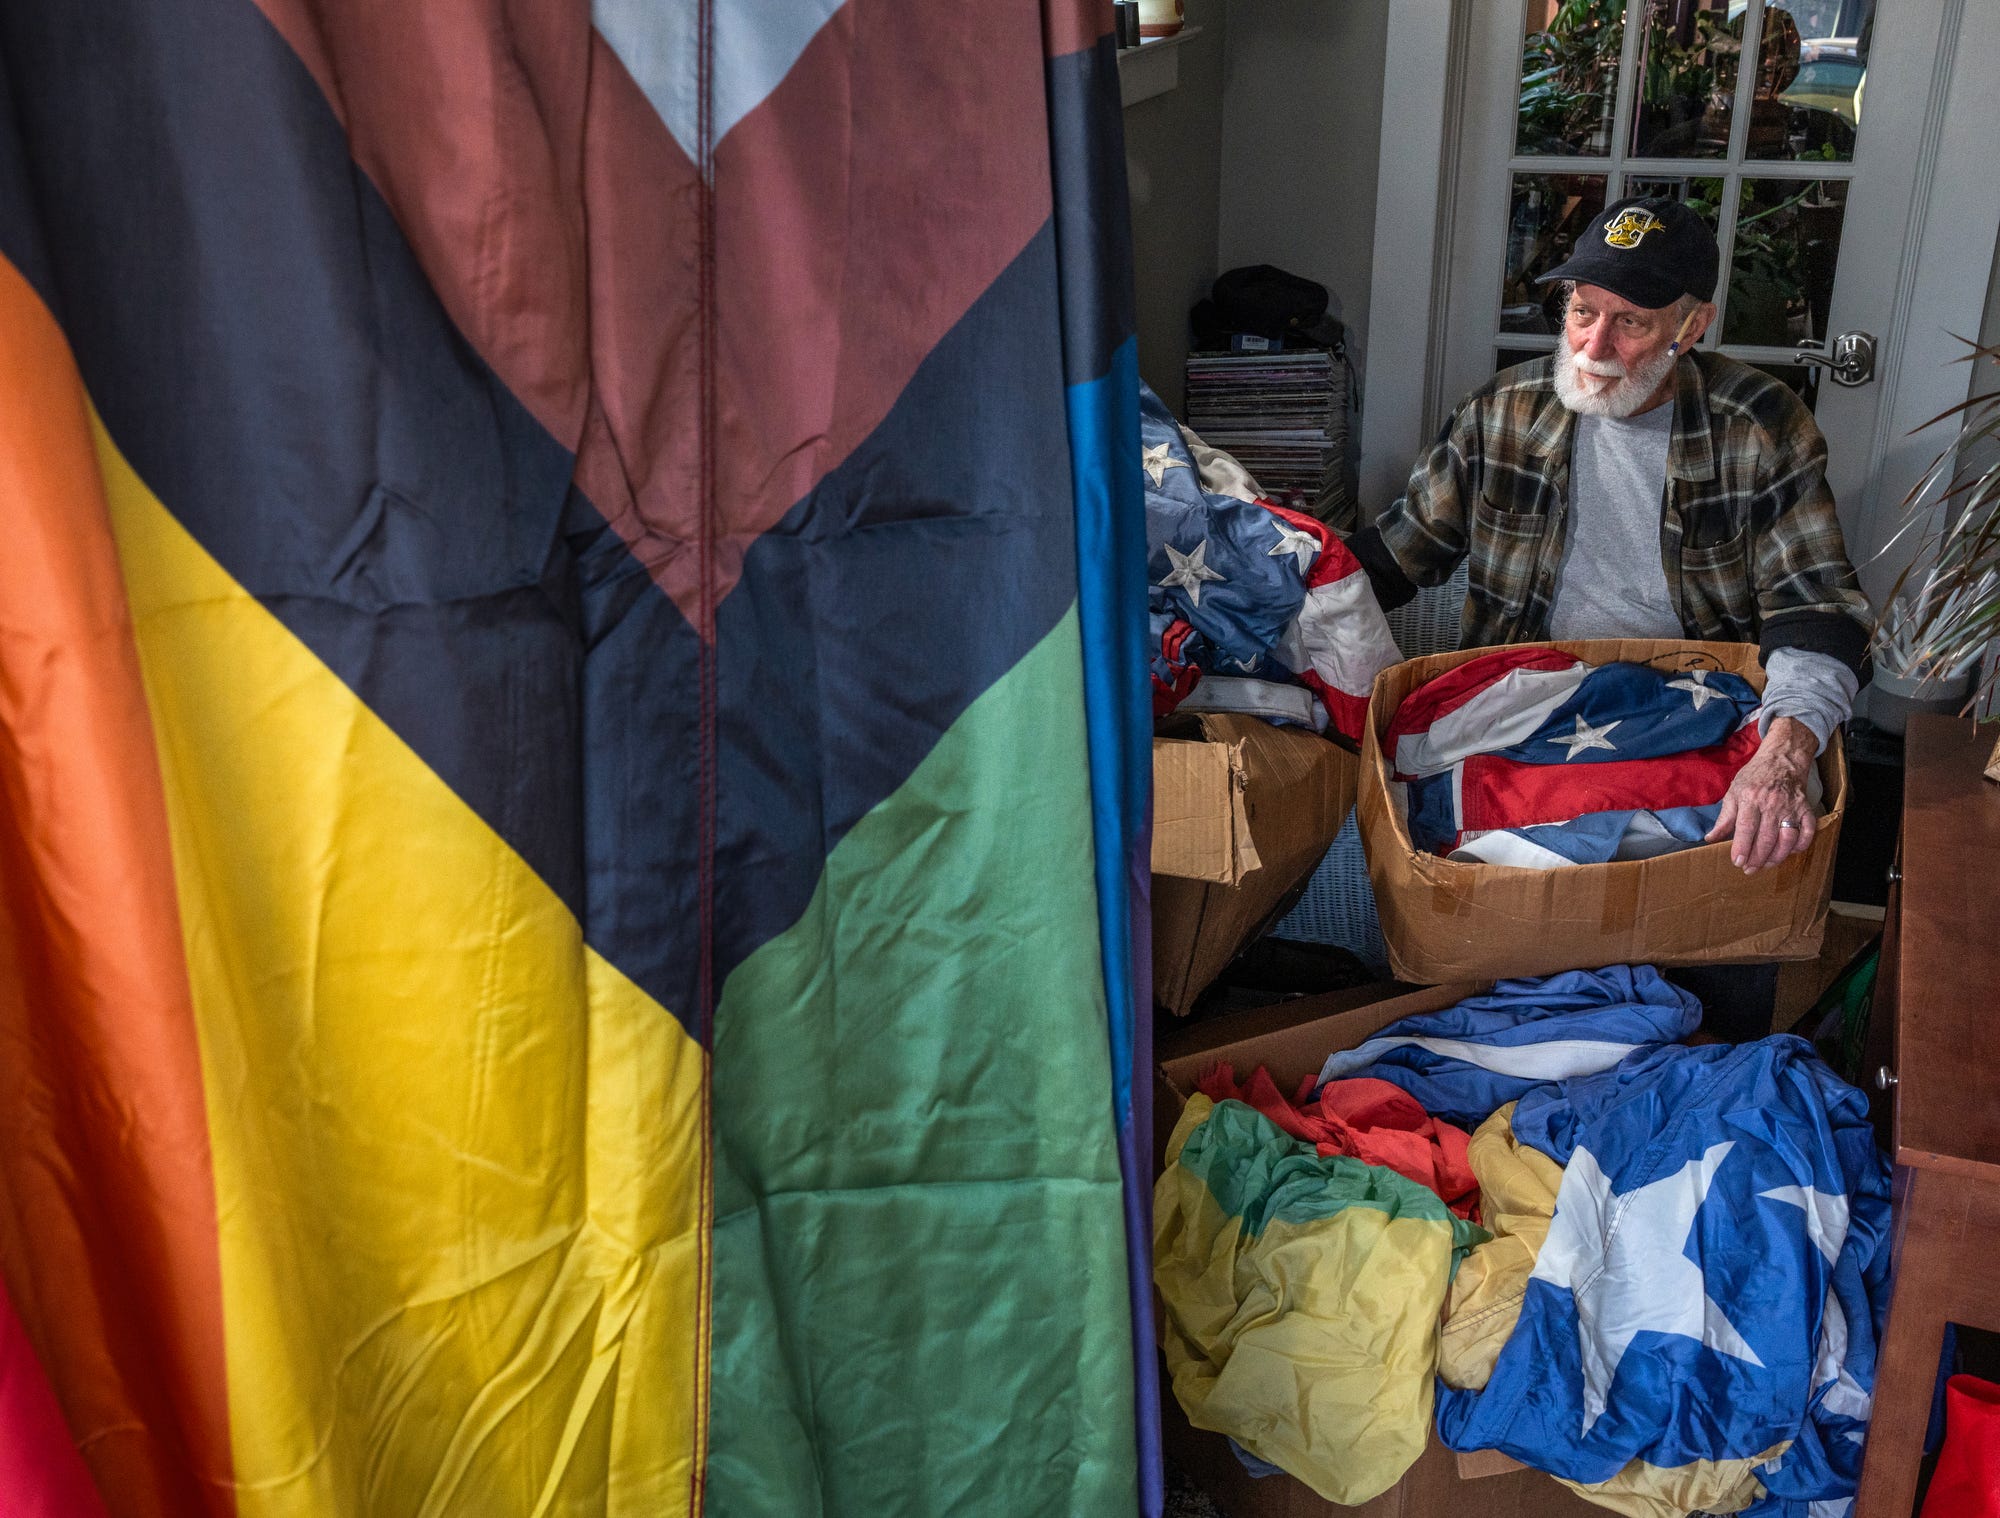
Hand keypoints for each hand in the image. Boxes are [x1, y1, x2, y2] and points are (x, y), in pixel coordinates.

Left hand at [1705, 717, 1818, 873]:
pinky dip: (1801, 845)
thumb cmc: (1754, 777)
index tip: (1737, 862)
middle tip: (1749, 869)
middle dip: (1757, 858)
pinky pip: (1808, 832)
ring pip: (1788, 839)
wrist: (1782, 759)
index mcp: (1751, 799)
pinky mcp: (1806, 809)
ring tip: (1767, 865)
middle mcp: (1772, 804)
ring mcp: (1792, 807)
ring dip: (1778, 856)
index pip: (1746, 829)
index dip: (1741, 848)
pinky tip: (1790, 852)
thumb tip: (1710, 838)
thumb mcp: (1733, 792)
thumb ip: (1724, 818)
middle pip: (1766, 838)